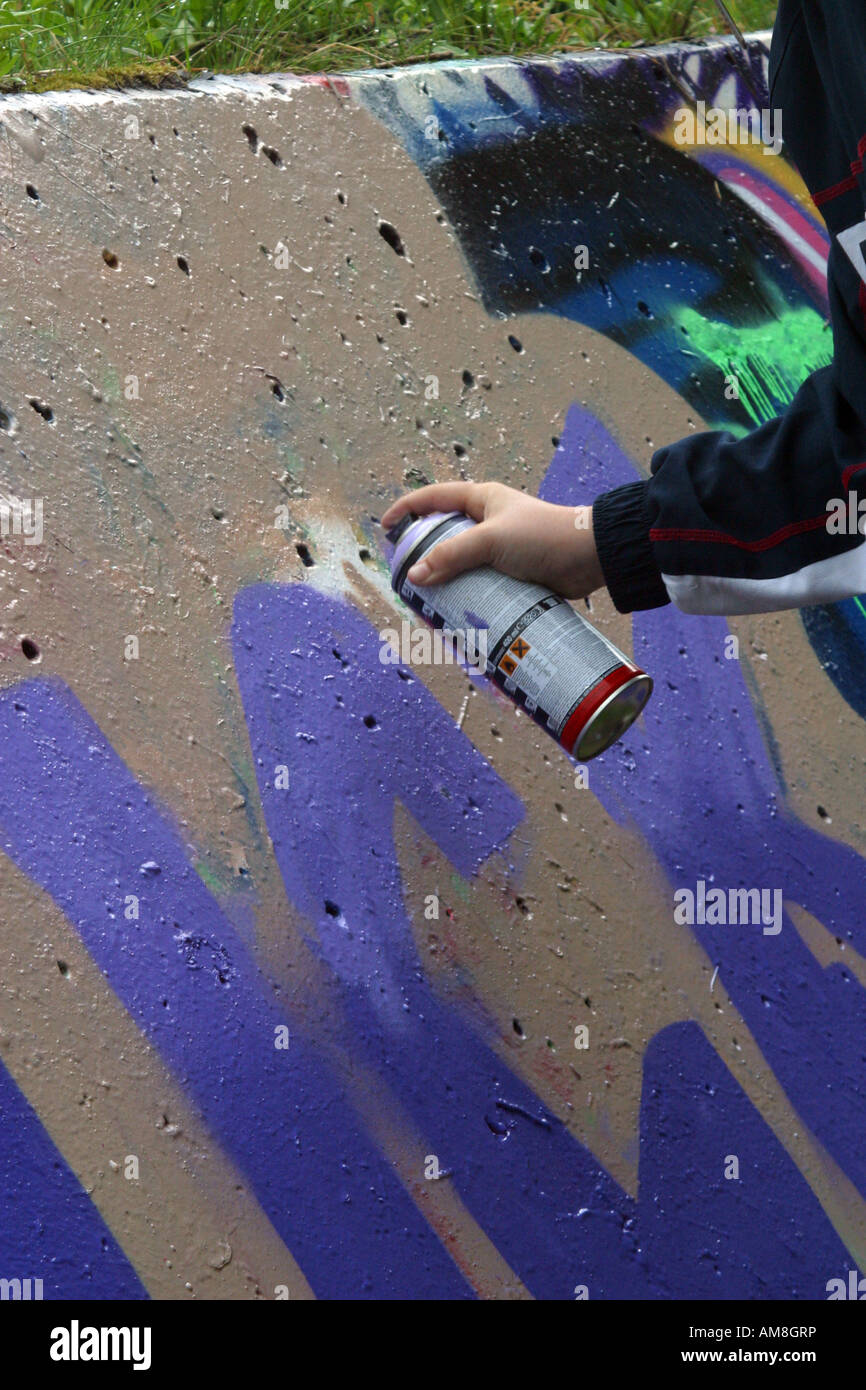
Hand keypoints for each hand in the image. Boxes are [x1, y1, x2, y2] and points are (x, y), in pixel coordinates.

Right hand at [380, 481, 604, 599]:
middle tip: (406, 575)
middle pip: (444, 535)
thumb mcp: (491, 540)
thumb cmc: (542, 536)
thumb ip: (452, 555)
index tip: (385, 527)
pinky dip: (467, 596)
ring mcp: (500, 548)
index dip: (406, 509)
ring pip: (462, 564)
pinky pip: (480, 583)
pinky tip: (456, 612)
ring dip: (446, 582)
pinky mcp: (511, 572)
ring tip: (427, 601)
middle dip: (424, 554)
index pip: (434, 497)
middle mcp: (488, 521)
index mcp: (481, 500)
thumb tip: (415, 574)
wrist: (589, 558)